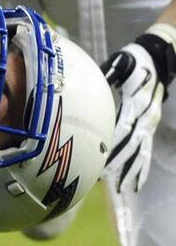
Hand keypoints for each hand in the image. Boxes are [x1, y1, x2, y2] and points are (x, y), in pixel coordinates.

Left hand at [102, 43, 164, 192]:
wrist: (160, 56)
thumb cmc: (136, 60)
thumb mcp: (120, 65)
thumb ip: (106, 77)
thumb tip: (84, 85)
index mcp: (138, 102)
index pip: (124, 127)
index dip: (113, 143)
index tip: (99, 156)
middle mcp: (147, 116)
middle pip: (132, 145)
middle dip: (118, 163)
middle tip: (103, 179)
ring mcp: (150, 123)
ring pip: (141, 152)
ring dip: (130, 171)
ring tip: (121, 189)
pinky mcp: (150, 127)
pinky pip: (146, 151)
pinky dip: (141, 168)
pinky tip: (136, 184)